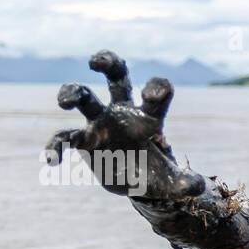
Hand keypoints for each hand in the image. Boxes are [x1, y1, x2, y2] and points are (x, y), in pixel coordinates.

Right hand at [43, 51, 202, 199]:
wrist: (136, 182)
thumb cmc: (157, 172)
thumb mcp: (174, 181)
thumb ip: (186, 183)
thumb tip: (198, 186)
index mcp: (149, 115)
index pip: (155, 89)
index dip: (156, 87)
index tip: (154, 95)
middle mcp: (122, 111)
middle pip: (115, 76)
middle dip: (106, 62)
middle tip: (95, 62)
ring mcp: (100, 123)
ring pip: (83, 97)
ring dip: (70, 93)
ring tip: (64, 102)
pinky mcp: (83, 141)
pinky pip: (64, 138)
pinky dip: (55, 147)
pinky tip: (50, 160)